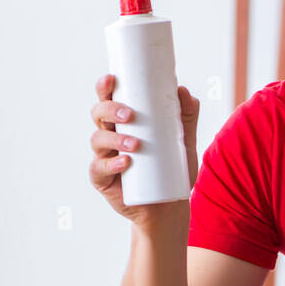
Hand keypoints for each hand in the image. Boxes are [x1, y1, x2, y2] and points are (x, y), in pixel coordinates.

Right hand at [89, 75, 200, 229]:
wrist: (170, 207)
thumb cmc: (173, 171)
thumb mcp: (184, 142)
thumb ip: (186, 117)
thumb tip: (183, 90)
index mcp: (124, 123)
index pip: (110, 99)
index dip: (105, 87)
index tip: (112, 78)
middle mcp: (110, 136)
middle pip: (98, 114)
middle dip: (110, 109)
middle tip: (131, 114)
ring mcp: (104, 157)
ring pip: (98, 139)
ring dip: (115, 138)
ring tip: (136, 145)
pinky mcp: (103, 180)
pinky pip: (99, 168)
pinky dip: (111, 164)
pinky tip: (124, 163)